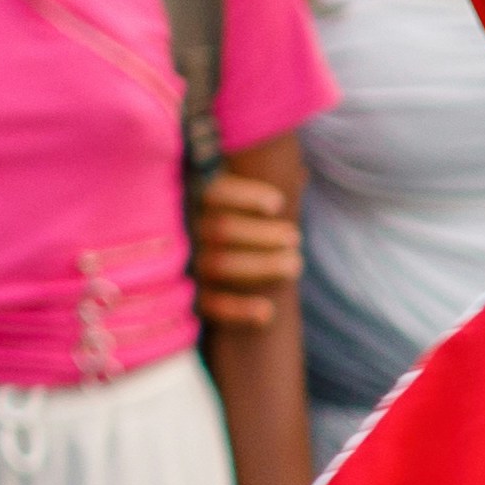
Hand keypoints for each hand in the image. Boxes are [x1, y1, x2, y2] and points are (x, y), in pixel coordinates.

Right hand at [182, 163, 300, 324]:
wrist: (201, 264)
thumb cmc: (234, 218)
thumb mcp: (240, 196)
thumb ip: (262, 181)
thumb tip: (300, 172)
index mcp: (193, 197)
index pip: (213, 192)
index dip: (245, 197)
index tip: (278, 204)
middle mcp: (184, 230)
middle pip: (222, 229)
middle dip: (264, 235)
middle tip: (295, 237)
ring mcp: (184, 264)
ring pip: (221, 265)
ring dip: (263, 266)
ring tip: (295, 264)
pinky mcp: (189, 296)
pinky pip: (211, 305)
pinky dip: (239, 310)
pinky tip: (268, 312)